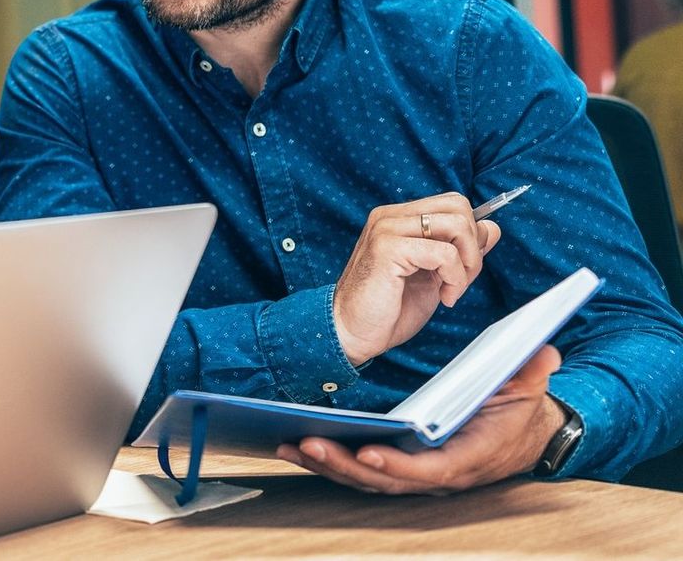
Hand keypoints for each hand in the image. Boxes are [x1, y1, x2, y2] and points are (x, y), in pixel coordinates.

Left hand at [280, 345, 565, 493]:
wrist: (528, 437)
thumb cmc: (522, 411)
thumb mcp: (530, 389)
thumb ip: (532, 372)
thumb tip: (542, 353)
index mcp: (469, 456)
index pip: (432, 469)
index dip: (400, 465)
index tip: (370, 453)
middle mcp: (440, 475)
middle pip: (387, 479)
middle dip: (345, 464)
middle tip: (306, 442)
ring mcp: (419, 475)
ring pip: (368, 479)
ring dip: (327, 464)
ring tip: (289, 444)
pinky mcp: (403, 468)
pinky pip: (363, 471)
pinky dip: (330, 461)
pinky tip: (297, 445)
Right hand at [332, 193, 502, 363]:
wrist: (351, 332)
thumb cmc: (387, 309)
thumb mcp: (434, 276)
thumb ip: (459, 251)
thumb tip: (491, 229)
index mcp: (398, 219)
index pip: (452, 204)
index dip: (471, 235)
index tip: (464, 269)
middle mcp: (390, 217)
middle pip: (458, 206)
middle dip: (473, 246)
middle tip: (461, 278)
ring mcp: (387, 229)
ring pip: (456, 224)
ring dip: (467, 263)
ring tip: (452, 288)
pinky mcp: (387, 248)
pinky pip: (444, 253)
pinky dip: (455, 278)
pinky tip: (444, 297)